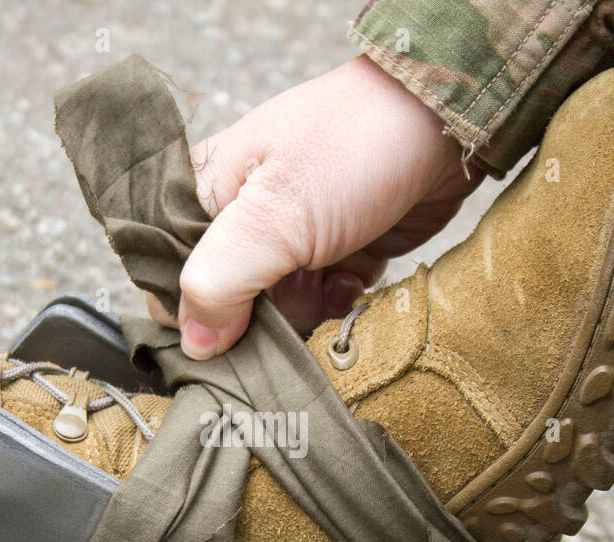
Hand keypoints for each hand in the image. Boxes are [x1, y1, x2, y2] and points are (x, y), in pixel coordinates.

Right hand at [148, 54, 482, 358]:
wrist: (446, 125)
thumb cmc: (353, 148)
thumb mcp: (272, 216)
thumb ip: (219, 282)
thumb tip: (192, 344)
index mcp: (201, 196)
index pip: (167, 278)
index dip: (192, 315)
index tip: (227, 332)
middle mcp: (238, 220)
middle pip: (221, 306)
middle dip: (258, 318)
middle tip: (293, 296)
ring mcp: (287, 241)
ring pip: (273, 314)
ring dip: (304, 311)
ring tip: (330, 277)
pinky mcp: (332, 256)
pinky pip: (318, 306)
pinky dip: (337, 303)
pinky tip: (354, 280)